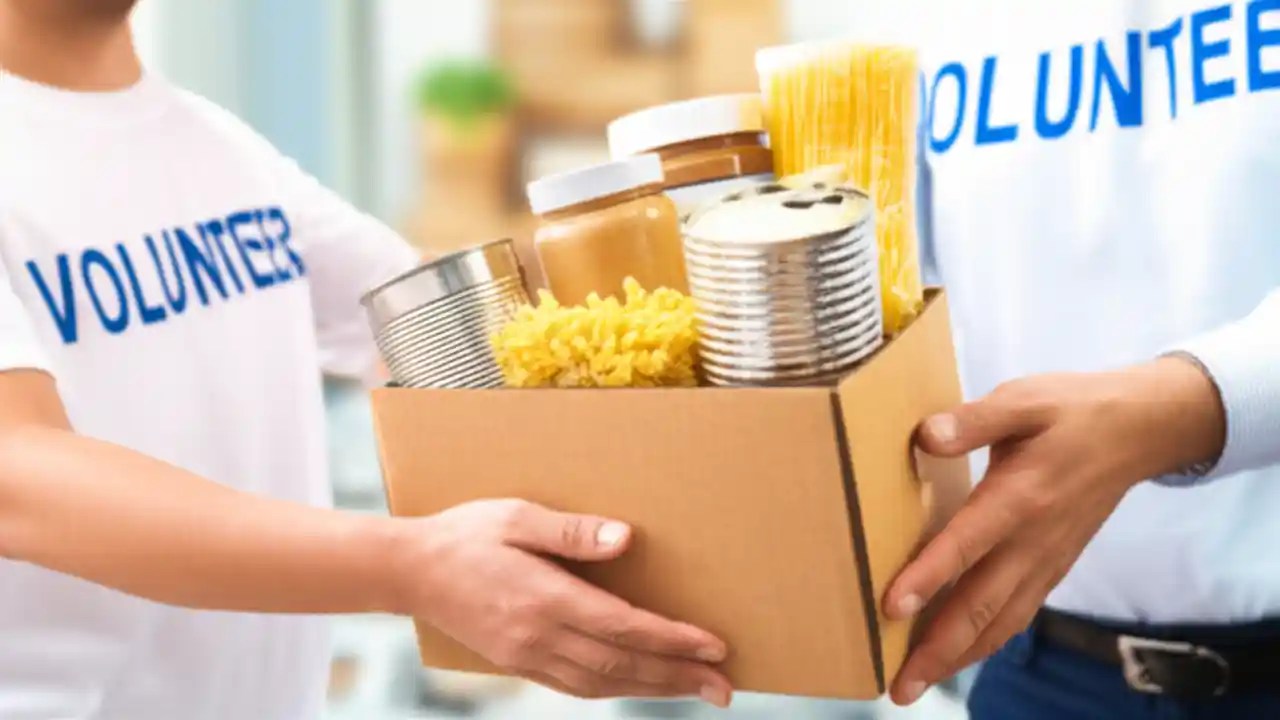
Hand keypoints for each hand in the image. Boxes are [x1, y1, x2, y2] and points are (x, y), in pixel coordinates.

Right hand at [394, 499, 732, 706]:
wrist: (408, 572)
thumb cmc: (466, 533)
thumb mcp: (516, 515)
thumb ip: (572, 532)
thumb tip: (626, 539)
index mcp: (544, 598)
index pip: (623, 626)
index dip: (672, 640)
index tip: (714, 646)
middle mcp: (539, 636)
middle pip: (623, 664)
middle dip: (678, 676)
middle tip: (725, 687)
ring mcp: (527, 656)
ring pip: (603, 682)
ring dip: (654, 688)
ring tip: (695, 690)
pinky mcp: (519, 663)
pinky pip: (577, 686)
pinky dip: (616, 688)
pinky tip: (639, 684)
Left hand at [885, 357, 1224, 704]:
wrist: (1141, 431)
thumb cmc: (1074, 410)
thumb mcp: (1024, 399)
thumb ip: (973, 419)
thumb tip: (925, 435)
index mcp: (1021, 496)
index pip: (967, 543)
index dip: (929, 576)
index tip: (892, 607)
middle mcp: (1034, 540)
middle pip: (980, 605)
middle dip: (936, 649)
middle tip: (898, 686)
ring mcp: (1046, 559)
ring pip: (999, 621)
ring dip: (957, 657)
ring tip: (915, 684)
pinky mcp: (1052, 566)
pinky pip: (1017, 615)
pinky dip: (985, 642)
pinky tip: (957, 656)